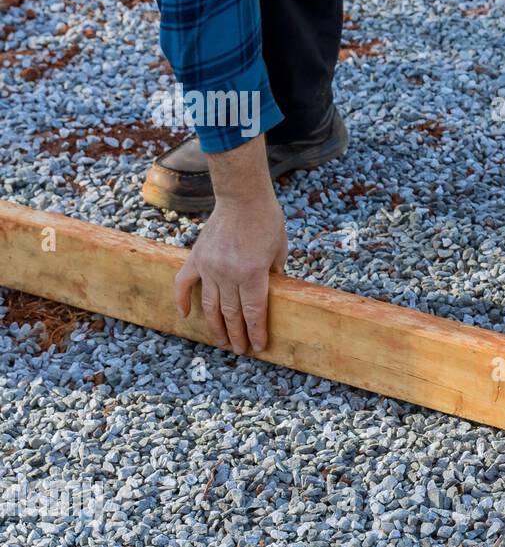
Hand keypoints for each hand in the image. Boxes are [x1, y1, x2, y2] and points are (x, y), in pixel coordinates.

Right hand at [174, 135, 287, 353]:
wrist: (242, 196)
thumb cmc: (267, 221)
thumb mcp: (280, 250)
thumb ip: (274, 274)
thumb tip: (273, 293)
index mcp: (253, 274)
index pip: (254, 313)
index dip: (255, 332)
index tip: (258, 346)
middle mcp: (229, 275)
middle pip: (231, 314)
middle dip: (237, 335)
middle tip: (240, 350)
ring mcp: (209, 267)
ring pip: (209, 306)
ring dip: (215, 326)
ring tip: (221, 341)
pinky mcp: (196, 258)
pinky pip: (183, 284)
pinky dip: (181, 301)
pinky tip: (185, 316)